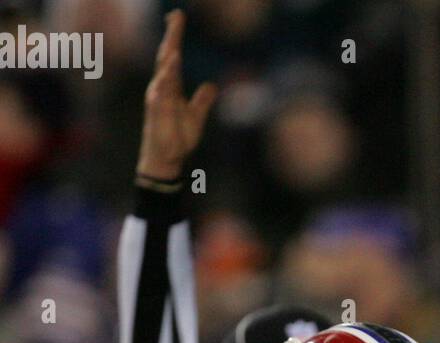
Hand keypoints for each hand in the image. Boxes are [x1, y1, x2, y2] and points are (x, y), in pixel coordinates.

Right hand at [136, 10, 216, 181]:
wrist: (168, 158)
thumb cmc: (178, 137)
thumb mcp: (196, 116)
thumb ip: (202, 100)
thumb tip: (211, 86)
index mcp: (171, 87)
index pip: (173, 56)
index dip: (175, 37)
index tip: (178, 18)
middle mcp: (162, 87)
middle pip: (167, 55)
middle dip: (172, 35)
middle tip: (177, 15)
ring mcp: (158, 96)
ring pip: (164, 70)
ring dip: (170, 53)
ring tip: (175, 37)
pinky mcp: (156, 109)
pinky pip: (161, 90)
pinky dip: (166, 77)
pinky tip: (170, 66)